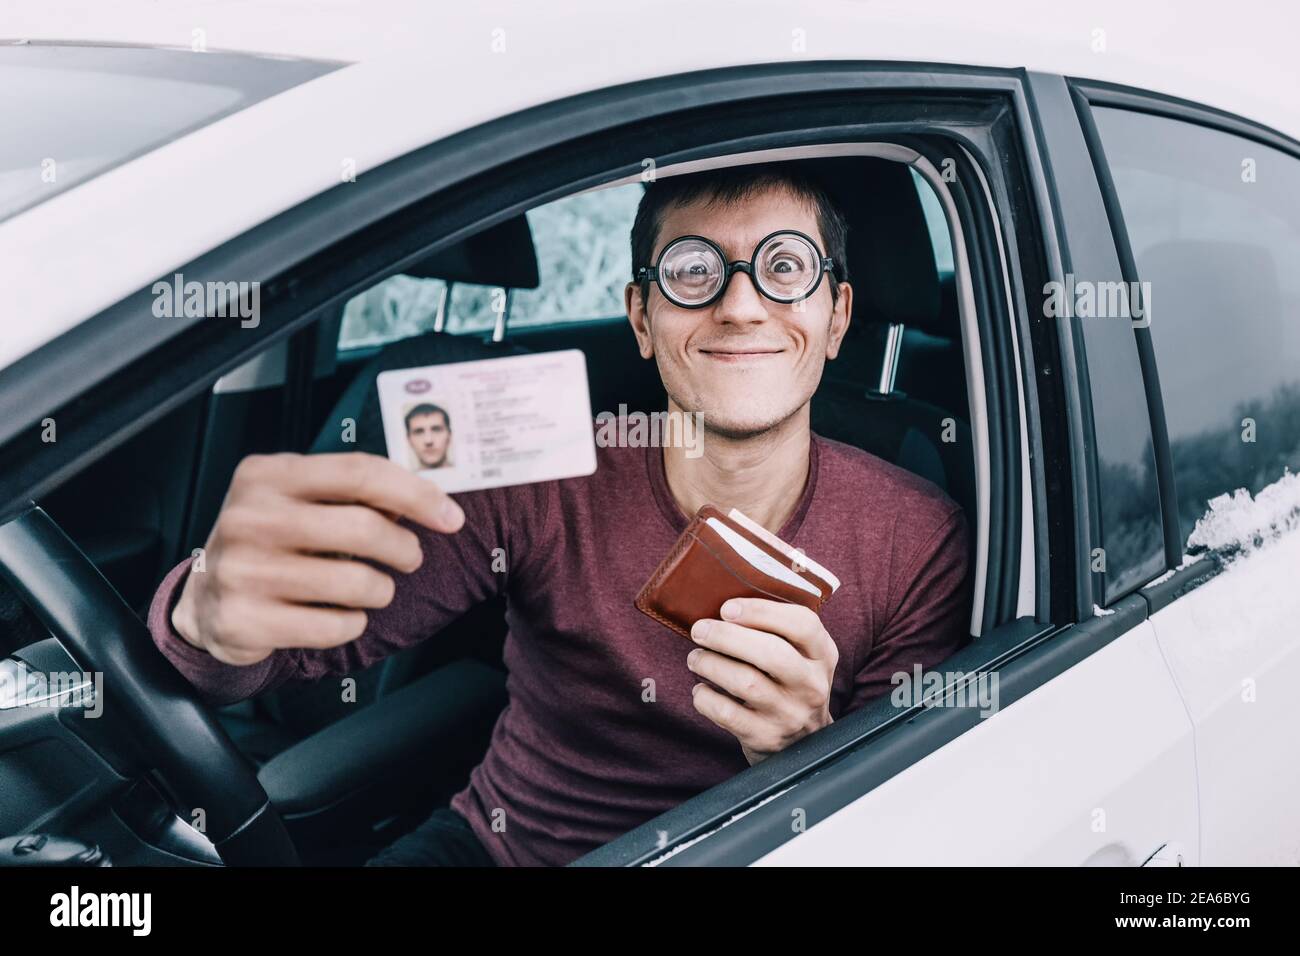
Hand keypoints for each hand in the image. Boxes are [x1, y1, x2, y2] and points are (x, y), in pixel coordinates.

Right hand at [171, 452, 464, 666]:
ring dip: (380, 590)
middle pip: (365, 528)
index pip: (360, 472)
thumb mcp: (300, 500)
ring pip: (356, 583)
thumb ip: (354, 492)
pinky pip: (335, 626)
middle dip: (404, 548)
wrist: (203, 601)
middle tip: (410, 557)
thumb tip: (427, 499)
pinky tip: (341, 615)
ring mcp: (242, 570)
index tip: (451, 517)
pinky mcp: (244, 620)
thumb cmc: (270, 542)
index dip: (416, 494)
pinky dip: (353, 624)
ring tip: (372, 589)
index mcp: (268, 475)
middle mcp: (249, 517)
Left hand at [687, 598, 838, 765]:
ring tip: (696, 658)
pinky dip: (706, 698)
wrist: (804, 745)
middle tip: (699, 629)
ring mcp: (790, 714)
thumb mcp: (801, 657)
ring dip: (711, 664)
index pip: (803, 624)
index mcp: (822, 655)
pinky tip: (701, 690)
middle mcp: (812, 685)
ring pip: (746, 683)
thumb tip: (725, 603)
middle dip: (727, 637)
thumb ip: (778, 630)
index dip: (762, 612)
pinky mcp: (766, 738)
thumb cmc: (791, 685)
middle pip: (770, 653)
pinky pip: (727, 714)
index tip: (727, 608)